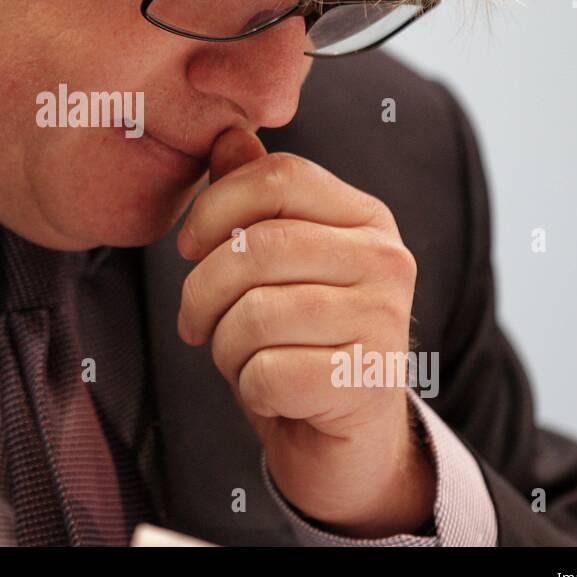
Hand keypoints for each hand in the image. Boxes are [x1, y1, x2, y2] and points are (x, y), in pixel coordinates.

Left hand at [176, 128, 434, 537]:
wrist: (344, 441)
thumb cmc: (299, 341)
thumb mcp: (272, 264)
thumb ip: (253, 199)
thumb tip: (229, 135)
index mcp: (364, 217)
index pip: (279, 176)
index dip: (215, 205)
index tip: (188, 246)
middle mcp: (387, 260)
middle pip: (257, 247)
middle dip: (202, 290)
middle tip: (195, 322)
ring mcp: (386, 322)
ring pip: (256, 314)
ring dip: (224, 345)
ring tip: (241, 357)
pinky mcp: (369, 384)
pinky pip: (268, 372)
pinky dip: (249, 388)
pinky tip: (271, 393)